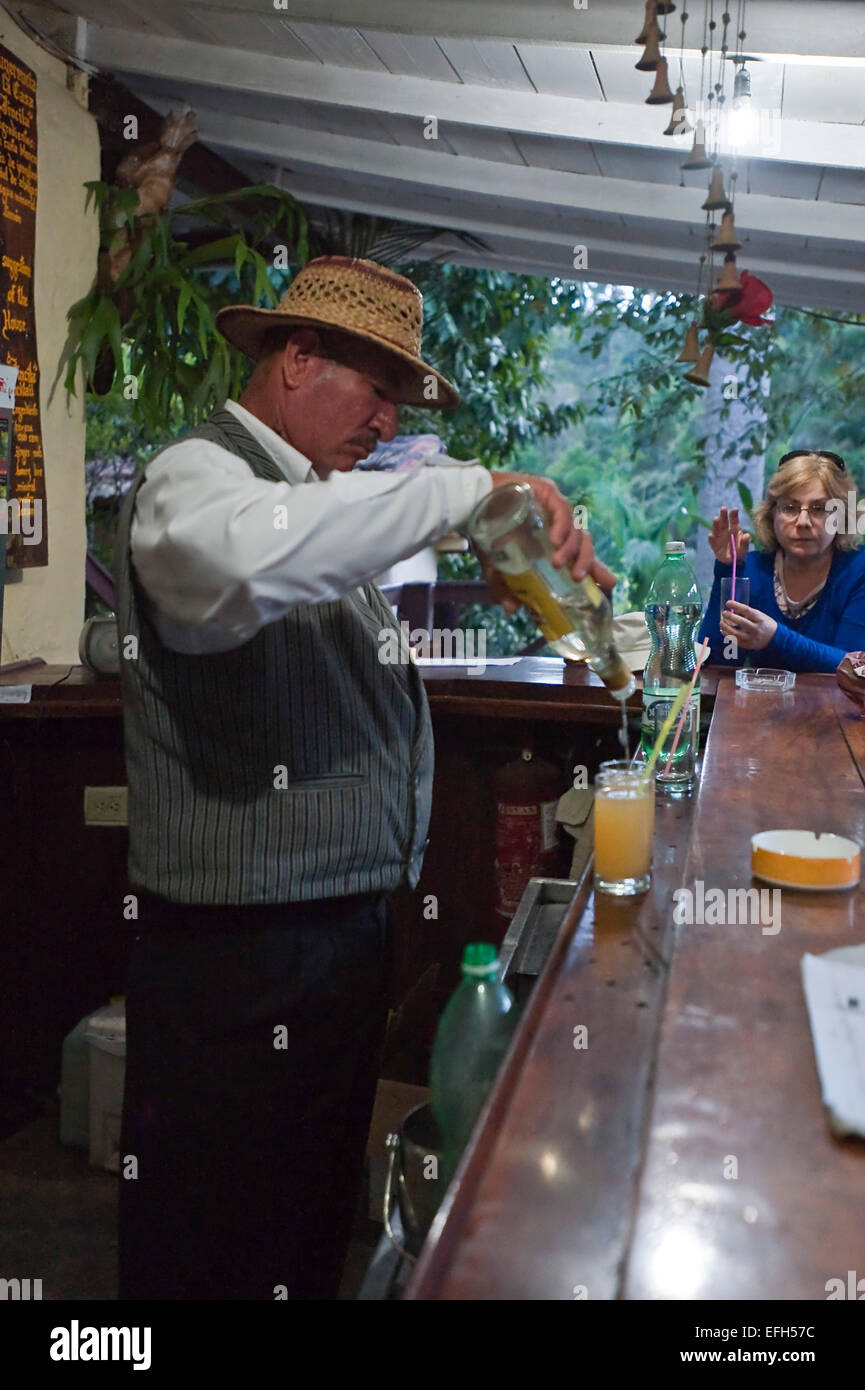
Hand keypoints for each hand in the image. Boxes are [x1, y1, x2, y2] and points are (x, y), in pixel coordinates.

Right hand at [489, 472, 616, 611]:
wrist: (469, 502)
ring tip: (558, 564)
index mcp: (552, 539)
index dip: (596, 567)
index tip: (609, 583)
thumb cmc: (486, 530)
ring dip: (571, 548)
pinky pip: (563, 510)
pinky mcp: (547, 492)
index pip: (580, 554)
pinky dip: (562, 526)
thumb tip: (511, 609)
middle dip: (587, 562)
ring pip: (576, 528)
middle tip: (579, 578)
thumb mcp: (496, 564)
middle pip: (584, 542)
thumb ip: (504, 586)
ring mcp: (554, 507)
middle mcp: (558, 523)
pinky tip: (555, 540)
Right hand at [708, 506, 750, 565]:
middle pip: (724, 522)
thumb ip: (745, 542)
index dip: (734, 515)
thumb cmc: (739, 552)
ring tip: (716, 518)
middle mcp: (726, 531)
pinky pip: (712, 541)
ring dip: (716, 524)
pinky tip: (710, 536)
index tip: (735, 509)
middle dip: (723, 515)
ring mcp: (719, 537)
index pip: (734, 520)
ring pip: (717, 529)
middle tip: (723, 508)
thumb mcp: (744, 549)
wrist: (731, 561)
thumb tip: (747, 535)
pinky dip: (711, 539)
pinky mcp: (714, 545)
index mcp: (735, 530)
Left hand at [719, 600, 776, 651]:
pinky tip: (724, 631)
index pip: (747, 611)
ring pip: (736, 633)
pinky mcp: (748, 645)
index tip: (728, 603)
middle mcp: (756, 629)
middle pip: (741, 622)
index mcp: (761, 619)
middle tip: (724, 613)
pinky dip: (728, 636)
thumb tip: (733, 609)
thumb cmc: (765, 625)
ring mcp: (752, 638)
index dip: (736, 606)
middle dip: (730, 617)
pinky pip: (735, 641)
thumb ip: (749, 614)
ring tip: (721, 622)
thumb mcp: (761, 616)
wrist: (775, 639)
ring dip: (726, 627)